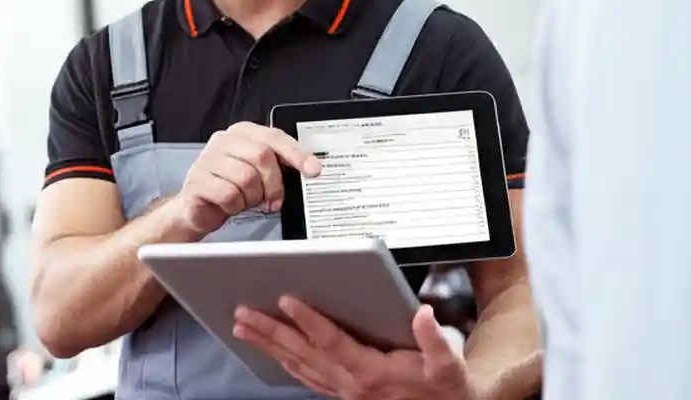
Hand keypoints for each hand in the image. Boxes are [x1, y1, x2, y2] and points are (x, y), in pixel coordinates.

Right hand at [175, 122, 320, 236]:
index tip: (313, 169)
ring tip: (245, 201)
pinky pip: (228, 194)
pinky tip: (231, 205)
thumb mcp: (258, 173)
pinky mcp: (197, 180)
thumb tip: (308, 169)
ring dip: (252, 197)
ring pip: (246, 177)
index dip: (297, 154)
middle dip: (273, 184)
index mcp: (242, 132)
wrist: (198, 209)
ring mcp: (208, 159)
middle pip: (262, 156)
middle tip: (273, 200)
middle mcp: (224, 141)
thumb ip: (278, 165)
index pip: (274, 137)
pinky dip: (235, 206)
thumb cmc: (231, 188)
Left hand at [233, 297, 475, 399]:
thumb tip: (422, 314)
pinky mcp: (344, 395)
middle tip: (242, 313)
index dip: (308, 320)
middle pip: (302, 354)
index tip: (286, 299)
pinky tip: (273, 353)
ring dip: (269, 346)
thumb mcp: (448, 365)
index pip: (331, 342)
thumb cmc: (446, 388)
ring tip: (243, 327)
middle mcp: (350, 385)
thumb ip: (435, 340)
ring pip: (298, 366)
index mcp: (371, 373)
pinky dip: (286, 363)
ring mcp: (344, 392)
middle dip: (270, 332)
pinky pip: (306, 378)